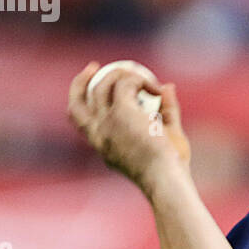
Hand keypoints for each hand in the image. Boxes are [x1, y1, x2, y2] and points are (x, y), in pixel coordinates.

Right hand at [67, 61, 190, 196]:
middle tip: (96, 67)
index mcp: (103, 147)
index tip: (93, 85)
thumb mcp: (169, 140)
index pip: (79, 121)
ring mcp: (108, 122)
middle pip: (77, 102)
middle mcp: (98, 135)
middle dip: (81, 81)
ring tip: (144, 79)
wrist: (167, 181)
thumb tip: (168, 86)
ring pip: (103, 86)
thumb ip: (167, 113)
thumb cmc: (172, 172)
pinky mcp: (122, 112)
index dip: (80, 99)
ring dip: (121, 75)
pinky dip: (139, 80)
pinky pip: (125, 83)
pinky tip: (156, 88)